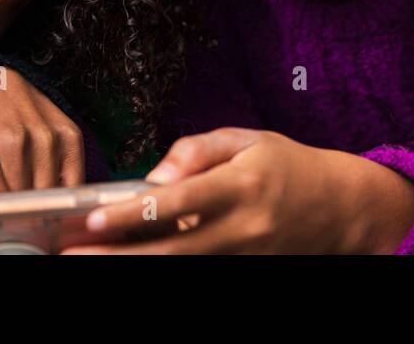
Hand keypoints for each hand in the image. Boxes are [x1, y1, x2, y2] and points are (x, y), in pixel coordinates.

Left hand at [0, 67, 85, 194]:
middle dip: (15, 209)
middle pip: (22, 200)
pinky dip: (60, 189)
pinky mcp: (69, 133)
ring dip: (37, 199)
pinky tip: (45, 183)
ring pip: (47, 193)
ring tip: (24, 189)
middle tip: (7, 204)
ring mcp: (45, 135)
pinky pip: (72, 179)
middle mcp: (13, 138)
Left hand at [61, 128, 413, 253]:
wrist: (340, 207)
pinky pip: (198, 274)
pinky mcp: (245, 271)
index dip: (133, 211)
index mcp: (242, 184)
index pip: (178, 200)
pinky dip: (164, 271)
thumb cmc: (287, 166)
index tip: (92, 217)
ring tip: (90, 261)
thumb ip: (197, 150)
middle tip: (72, 254)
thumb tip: (154, 176)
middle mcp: (242, 227)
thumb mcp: (247, 139)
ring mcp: (244, 256)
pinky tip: (133, 263)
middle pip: (170, 250)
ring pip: (181, 269)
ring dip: (134, 267)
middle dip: (117, 256)